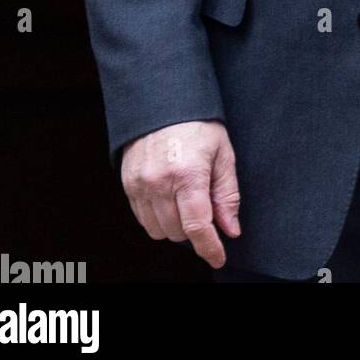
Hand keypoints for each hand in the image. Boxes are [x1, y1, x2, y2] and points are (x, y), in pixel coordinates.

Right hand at [121, 119, 240, 267]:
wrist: (164, 102)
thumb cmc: (199, 126)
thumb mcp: (223, 154)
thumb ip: (227, 195)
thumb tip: (231, 230)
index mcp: (188, 173)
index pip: (197, 225)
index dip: (209, 247)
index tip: (219, 257)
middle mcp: (160, 182)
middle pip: (177, 232)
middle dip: (195, 229)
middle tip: (204, 205)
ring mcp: (140, 184)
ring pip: (158, 230)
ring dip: (175, 225)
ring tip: (185, 199)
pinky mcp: (128, 184)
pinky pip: (143, 218)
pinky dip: (158, 217)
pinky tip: (169, 198)